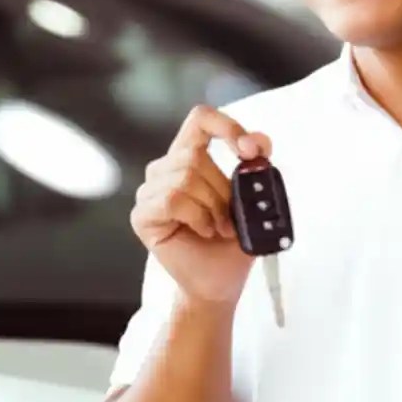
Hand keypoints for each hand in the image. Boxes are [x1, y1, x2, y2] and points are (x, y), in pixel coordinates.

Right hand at [130, 105, 271, 306]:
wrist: (220, 282)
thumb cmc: (233, 242)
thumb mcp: (254, 199)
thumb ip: (257, 166)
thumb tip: (259, 142)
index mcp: (190, 156)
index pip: (200, 119)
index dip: (226, 127)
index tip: (248, 151)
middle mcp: (165, 169)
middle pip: (195, 157)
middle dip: (223, 191)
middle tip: (231, 219)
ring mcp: (150, 191)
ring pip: (185, 177)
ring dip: (212, 207)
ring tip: (218, 228)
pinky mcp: (142, 214)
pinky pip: (173, 199)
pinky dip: (197, 217)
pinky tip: (203, 231)